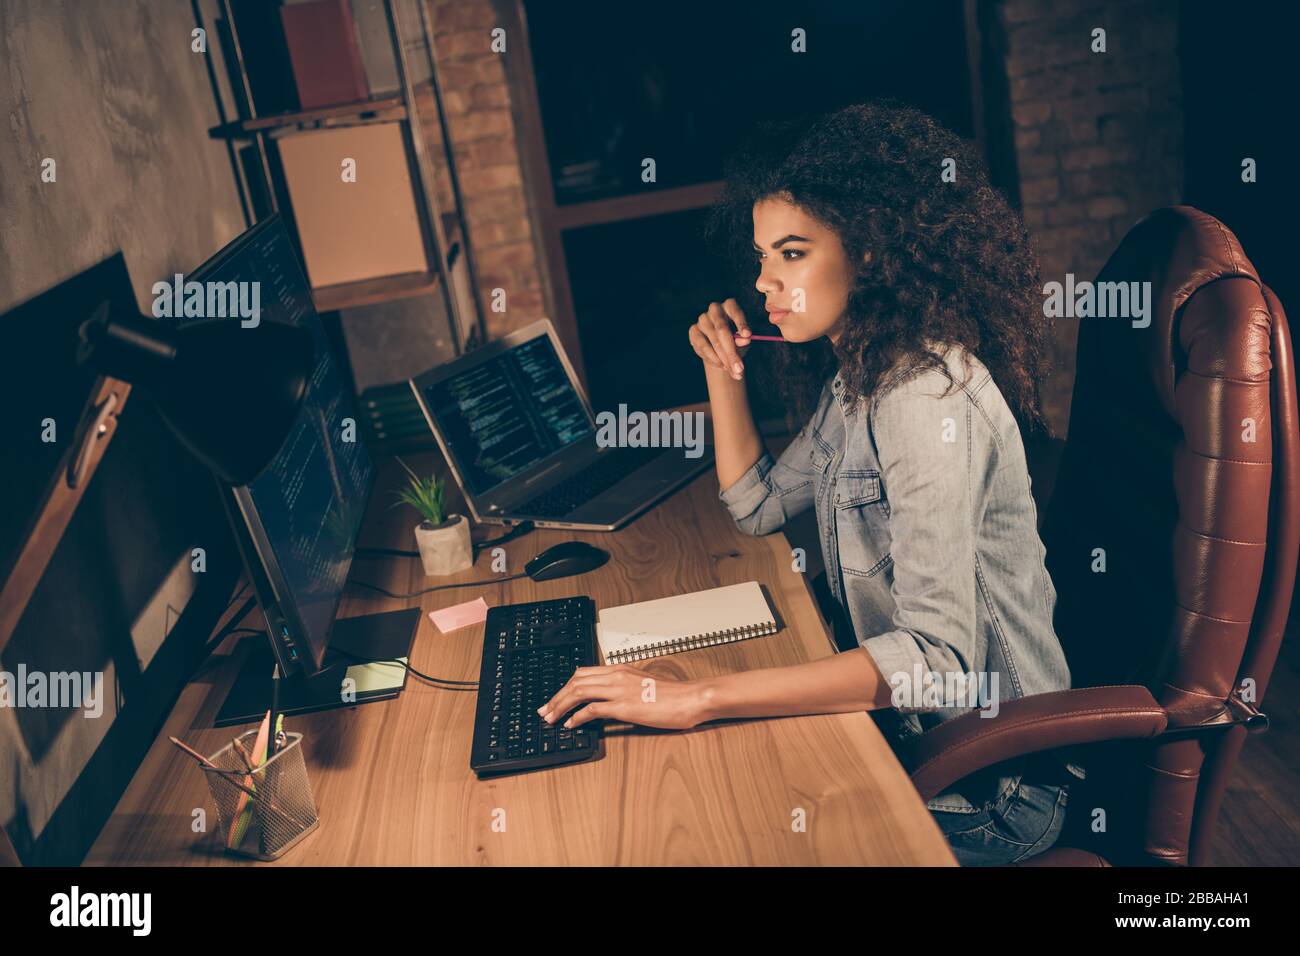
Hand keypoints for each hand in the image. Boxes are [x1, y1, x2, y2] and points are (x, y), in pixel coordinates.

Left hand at [537, 663, 708, 730]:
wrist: (691, 698)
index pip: (583, 673)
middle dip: (556, 696)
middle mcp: (617, 676)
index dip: (565, 686)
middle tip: (545, 710)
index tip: (556, 698)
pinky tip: (571, 724)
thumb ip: (625, 688)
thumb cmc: (673, 695)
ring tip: (551, 718)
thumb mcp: (644, 685)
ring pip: (579, 692)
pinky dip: (578, 717)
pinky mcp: (625, 706)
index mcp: (621, 670)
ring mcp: (620, 690)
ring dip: (561, 706)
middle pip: (576, 681)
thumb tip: (609, 699)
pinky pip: (593, 709)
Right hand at [689, 297, 751, 380]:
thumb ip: (744, 340)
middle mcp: (715, 309)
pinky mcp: (693, 330)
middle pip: (722, 329)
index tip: (748, 335)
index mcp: (730, 306)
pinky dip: (713, 358)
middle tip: (740, 369)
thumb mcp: (743, 340)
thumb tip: (745, 339)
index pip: (736, 312)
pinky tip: (721, 366)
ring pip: (714, 341)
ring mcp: (702, 319)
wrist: (719, 347)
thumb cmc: (736, 340)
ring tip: (734, 372)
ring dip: (724, 359)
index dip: (741, 323)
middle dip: (732, 352)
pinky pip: (703, 346)